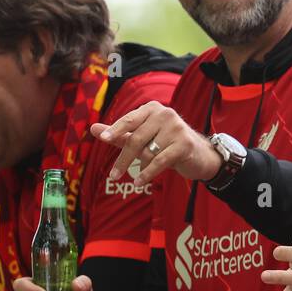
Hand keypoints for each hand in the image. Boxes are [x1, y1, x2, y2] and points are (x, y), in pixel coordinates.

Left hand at [89, 100, 219, 185]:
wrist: (198, 155)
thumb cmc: (165, 144)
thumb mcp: (142, 138)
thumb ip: (119, 134)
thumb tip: (93, 128)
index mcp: (152, 109)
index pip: (129, 119)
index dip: (115, 129)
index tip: (103, 138)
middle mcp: (165, 114)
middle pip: (136, 138)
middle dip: (124, 159)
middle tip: (113, 176)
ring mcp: (176, 128)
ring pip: (148, 152)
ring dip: (139, 167)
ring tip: (135, 177)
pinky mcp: (184, 144)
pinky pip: (159, 161)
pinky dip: (148, 173)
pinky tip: (140, 182)